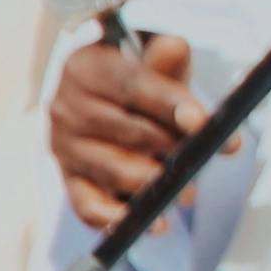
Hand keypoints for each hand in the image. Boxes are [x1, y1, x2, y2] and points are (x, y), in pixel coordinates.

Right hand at [47, 31, 211, 232]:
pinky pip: (89, 205)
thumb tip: (174, 47)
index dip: (170, 103)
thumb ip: (166, 59)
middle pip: (128, 131)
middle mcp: (65, 106)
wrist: (111, 103)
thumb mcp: (154, 62)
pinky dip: (120, 218)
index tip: (202, 122)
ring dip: (154, 184)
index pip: (131, 85)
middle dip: (171, 146)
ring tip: (188, 193)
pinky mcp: (68, 179)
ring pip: (113, 170)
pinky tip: (154, 224)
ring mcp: (64, 146)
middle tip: (205, 157)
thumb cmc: (141, 82)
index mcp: (85, 67)